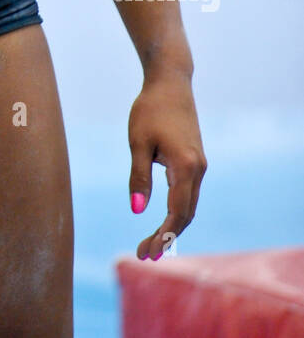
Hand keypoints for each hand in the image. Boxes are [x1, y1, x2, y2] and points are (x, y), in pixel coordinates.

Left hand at [127, 72, 206, 259]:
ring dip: (173, 226)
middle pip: (186, 214)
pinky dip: (178, 211)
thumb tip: (137, 210)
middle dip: (167, 236)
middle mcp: (198, 169)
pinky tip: (164, 221)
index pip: (177, 212)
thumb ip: (138, 177)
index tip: (146, 252)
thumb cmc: (150, 109)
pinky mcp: (195, 160)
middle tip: (145, 254)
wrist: (170, 83)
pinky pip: (188, 193)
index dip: (163, 235)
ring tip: (152, 244)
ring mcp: (200, 165)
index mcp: (185, 166)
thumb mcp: (137, 143)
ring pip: (189, 205)